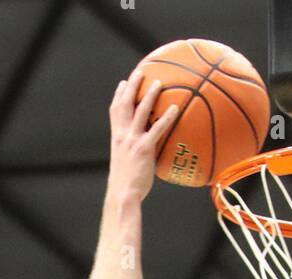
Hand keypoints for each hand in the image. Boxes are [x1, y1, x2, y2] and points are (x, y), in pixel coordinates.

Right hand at [108, 66, 179, 201]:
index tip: (123, 83)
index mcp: (116, 137)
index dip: (118, 96)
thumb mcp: (125, 163)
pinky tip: (176, 108)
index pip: (114, 111)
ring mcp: (132, 140)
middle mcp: (122, 135)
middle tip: (140, 72)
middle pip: (125, 104)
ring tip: (158, 82)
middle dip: (132, 86)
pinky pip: (157, 129)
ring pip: (140, 111)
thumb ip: (133, 152)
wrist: (123, 194)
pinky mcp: (144, 149)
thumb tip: (146, 152)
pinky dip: (167, 117)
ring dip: (149, 95)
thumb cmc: (126, 184)